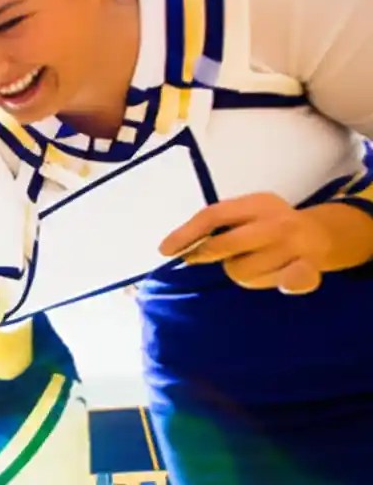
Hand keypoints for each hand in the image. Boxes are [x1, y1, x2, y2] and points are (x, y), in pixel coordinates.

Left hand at [160, 193, 330, 294]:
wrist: (320, 233)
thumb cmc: (268, 224)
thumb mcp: (246, 213)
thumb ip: (217, 224)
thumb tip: (177, 248)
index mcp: (256, 203)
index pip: (213, 215)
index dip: (185, 233)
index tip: (164, 250)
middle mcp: (276, 222)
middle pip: (227, 243)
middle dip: (207, 254)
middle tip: (199, 257)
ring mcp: (294, 245)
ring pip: (243, 271)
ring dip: (237, 271)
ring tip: (252, 262)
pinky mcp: (309, 267)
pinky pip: (295, 278)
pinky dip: (289, 281)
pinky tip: (287, 280)